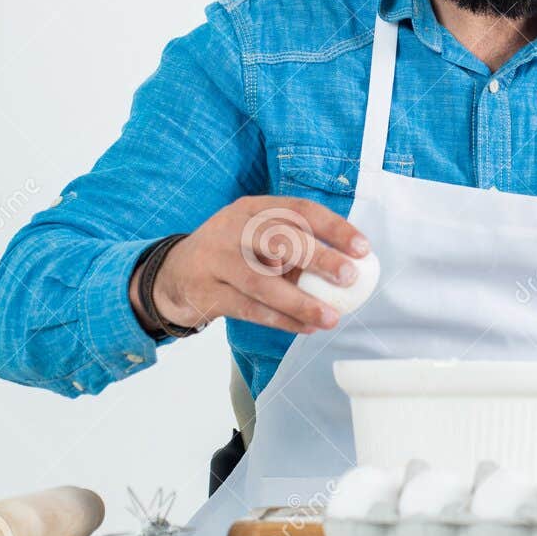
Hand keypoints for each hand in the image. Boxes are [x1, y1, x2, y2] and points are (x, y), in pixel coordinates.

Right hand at [136, 197, 370, 334]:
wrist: (174, 274)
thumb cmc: (232, 254)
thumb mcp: (258, 240)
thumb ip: (295, 251)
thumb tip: (349, 271)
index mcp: (254, 208)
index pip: (299, 211)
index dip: (333, 228)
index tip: (363, 248)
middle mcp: (233, 227)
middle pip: (280, 240)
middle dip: (319, 258)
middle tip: (350, 277)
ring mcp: (216, 259)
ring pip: (263, 281)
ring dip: (302, 301)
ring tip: (331, 318)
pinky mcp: (206, 291)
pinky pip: (249, 308)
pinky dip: (281, 320)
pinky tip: (305, 327)